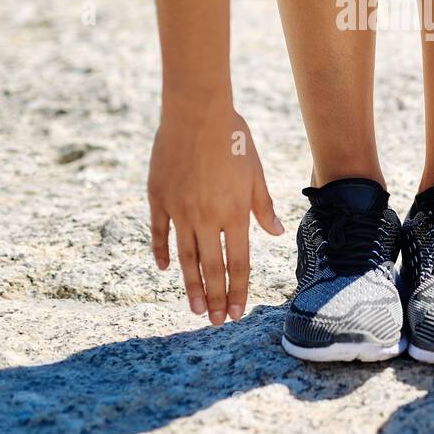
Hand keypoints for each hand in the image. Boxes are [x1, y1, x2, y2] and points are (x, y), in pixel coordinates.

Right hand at [148, 94, 282, 324]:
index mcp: (234, 213)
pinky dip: (162, 252)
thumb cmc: (233, 137)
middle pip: (211, 268)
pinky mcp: (158, 198)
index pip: (239, 263)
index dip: (238, 290)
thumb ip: (262, 206)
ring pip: (185, 258)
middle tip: (215, 322)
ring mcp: (179, 210)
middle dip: (216, 298)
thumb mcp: (255, 171)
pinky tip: (165, 270)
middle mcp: (206, 218)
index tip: (237, 313)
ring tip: (195, 309)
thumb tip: (275, 233)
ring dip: (191, 286)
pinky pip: (159, 233)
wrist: (196, 111)